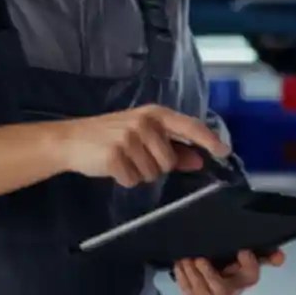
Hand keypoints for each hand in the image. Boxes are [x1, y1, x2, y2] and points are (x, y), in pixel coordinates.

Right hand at [57, 104, 229, 187]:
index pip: (190, 126)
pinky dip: (124, 179)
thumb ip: (174, 148)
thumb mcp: (143, 136)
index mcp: (155, 114)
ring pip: (152, 173)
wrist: (72, 140)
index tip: (224, 152)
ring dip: (139, 173)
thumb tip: (200, 159)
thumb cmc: (111, 137)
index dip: (208, 140)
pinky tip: (113, 167)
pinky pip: (133, 180)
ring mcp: (129, 137)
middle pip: (169, 161)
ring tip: (123, 160)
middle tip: (135, 157)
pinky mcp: (115, 155)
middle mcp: (144, 122)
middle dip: (156, 166)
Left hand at [173, 249, 286, 294]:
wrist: (217, 266)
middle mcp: (229, 292)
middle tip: (200, 259)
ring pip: (201, 292)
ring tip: (186, 259)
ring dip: (191, 275)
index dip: (249, 264)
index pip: (251, 276)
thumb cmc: (235, 259)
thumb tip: (280, 258)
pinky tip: (179, 265)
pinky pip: (187, 291)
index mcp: (244, 279)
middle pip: (221, 290)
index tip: (243, 251)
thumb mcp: (251, 254)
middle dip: (209, 276)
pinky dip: (181, 278)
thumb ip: (267, 254)